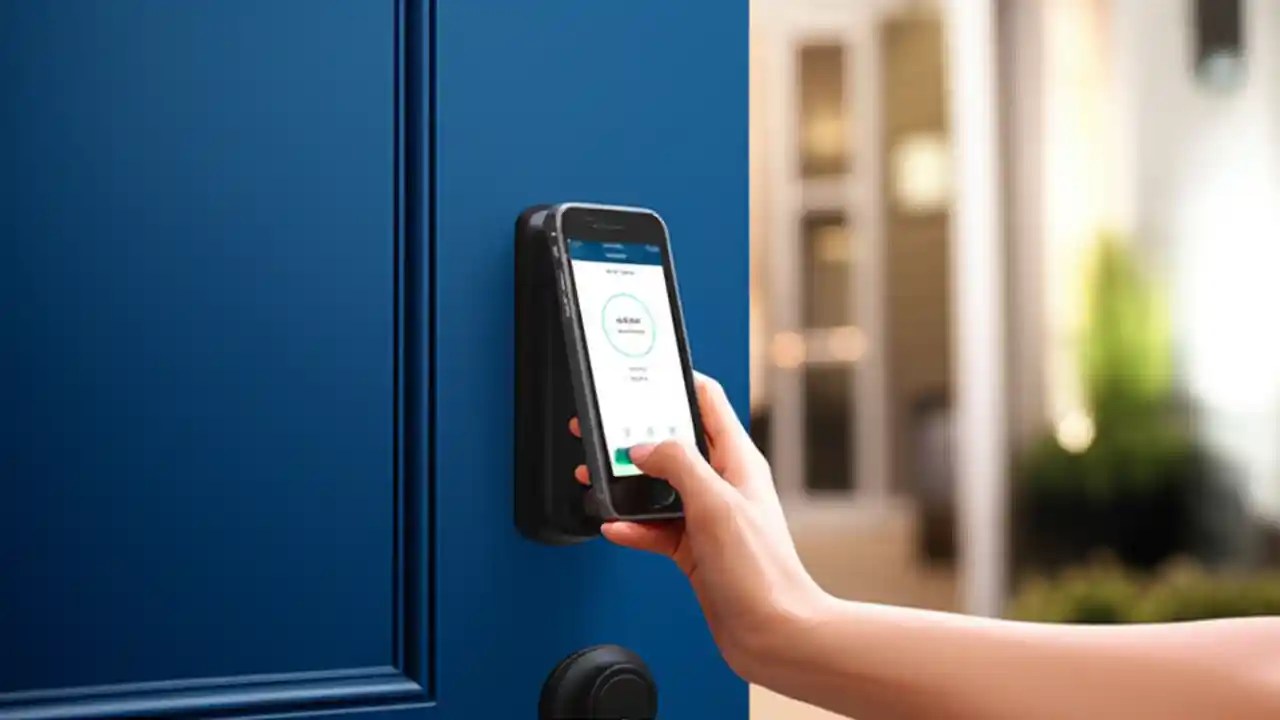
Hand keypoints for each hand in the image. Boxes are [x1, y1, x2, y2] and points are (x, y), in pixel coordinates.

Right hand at [569, 373, 826, 679]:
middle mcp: (723, 484)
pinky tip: (615, 527)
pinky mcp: (694, 549)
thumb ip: (678, 465)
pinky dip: (632, 526)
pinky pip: (654, 528)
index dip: (675, 382)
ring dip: (627, 484)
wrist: (774, 633)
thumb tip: (645, 446)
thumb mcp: (716, 503)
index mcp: (737, 460)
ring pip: (658, 487)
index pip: (706, 401)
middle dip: (636, 437)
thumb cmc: (763, 572)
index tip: (644, 374)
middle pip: (673, 444)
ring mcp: (707, 517)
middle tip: (603, 431)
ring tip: (598, 479)